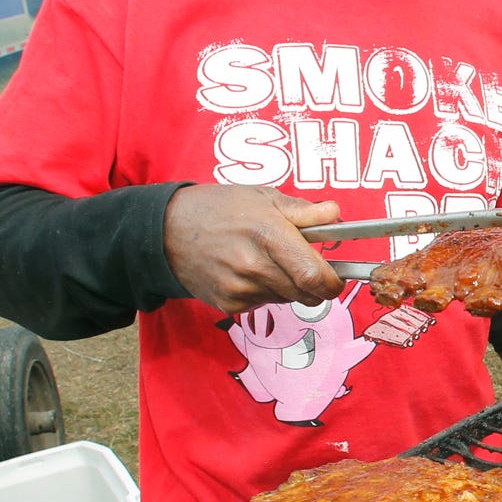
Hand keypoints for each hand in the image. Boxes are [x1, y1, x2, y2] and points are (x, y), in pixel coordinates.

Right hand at [163, 184, 341, 314]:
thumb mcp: (263, 197)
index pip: (314, 276)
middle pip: (306, 294)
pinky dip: (265, 292)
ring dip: (288, 286)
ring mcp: (240, 289)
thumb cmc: (219, 208)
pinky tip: (247, 271)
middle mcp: (254, 266)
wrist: (167, 231)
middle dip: (314, 285)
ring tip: (267, 260)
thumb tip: (334, 214)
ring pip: (286, 299)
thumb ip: (303, 211)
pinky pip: (263, 304)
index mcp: (269, 235)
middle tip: (304, 266)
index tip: (335, 277)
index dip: (332, 282)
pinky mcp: (228, 304)